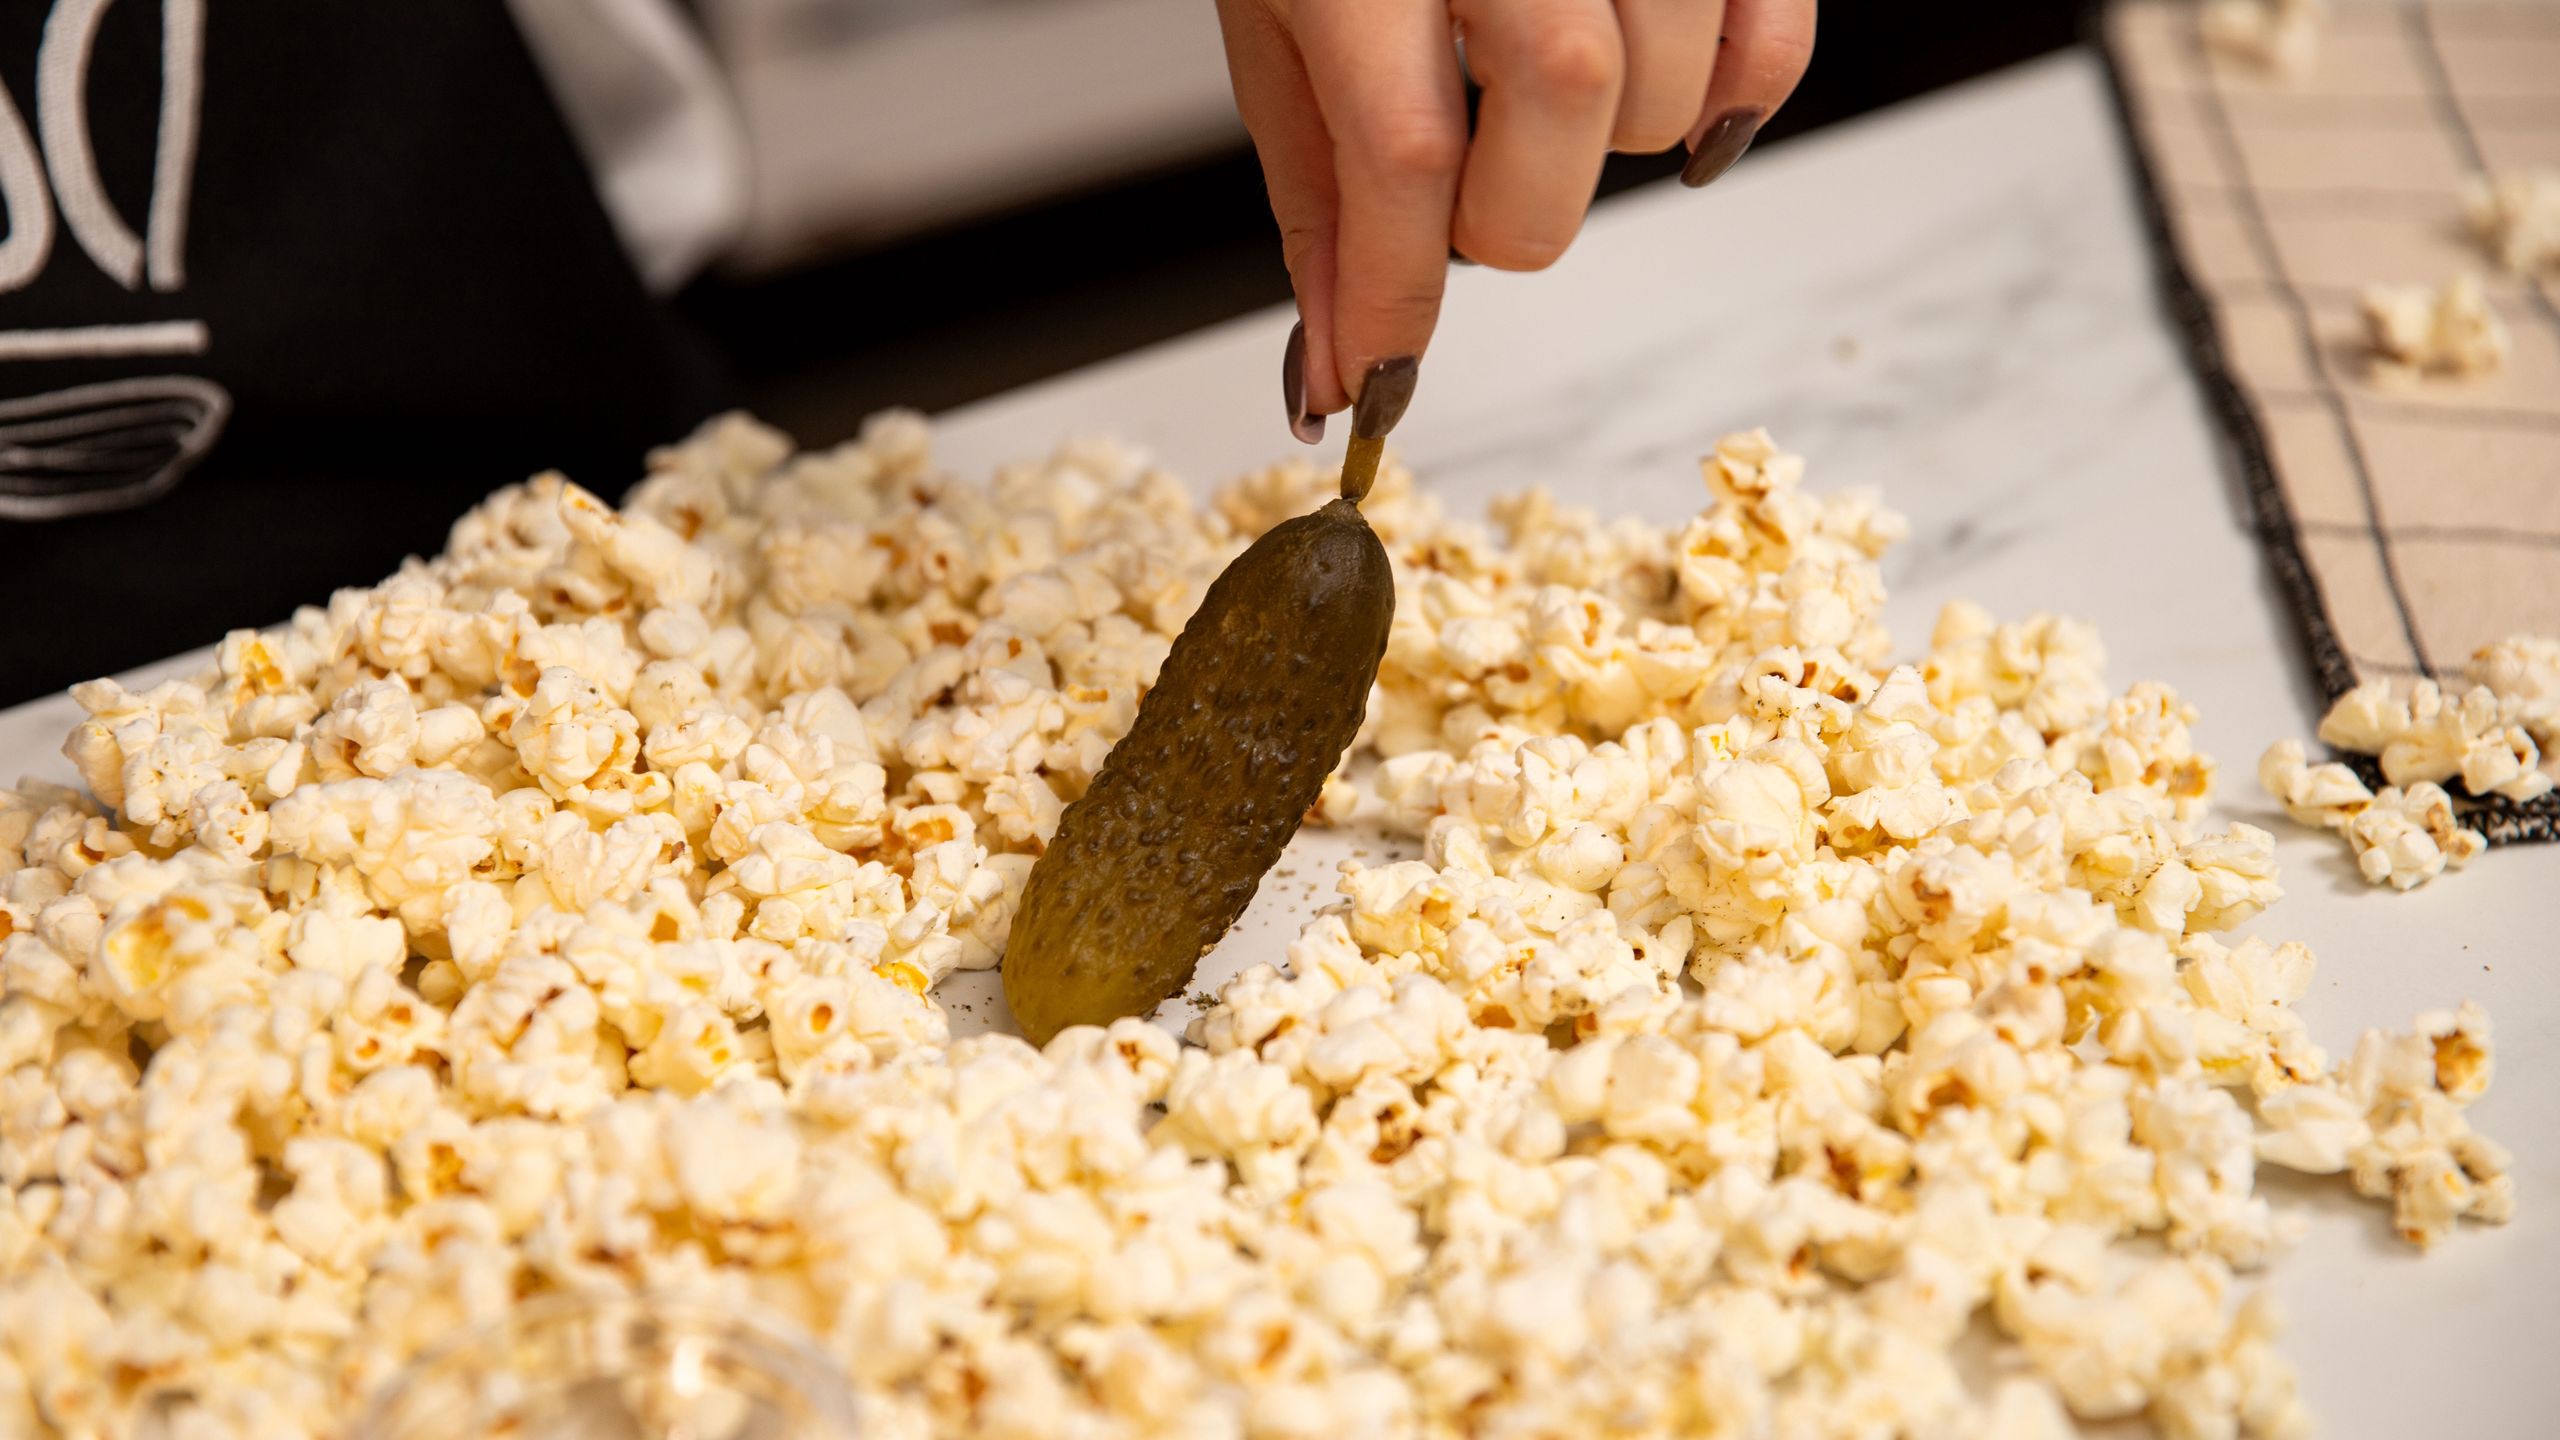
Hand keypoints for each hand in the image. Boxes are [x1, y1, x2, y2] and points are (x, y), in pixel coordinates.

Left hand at [1217, 0, 1815, 438]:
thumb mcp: (1281, 26)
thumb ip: (1320, 199)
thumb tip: (1341, 369)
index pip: (1401, 150)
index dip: (1397, 296)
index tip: (1383, 375)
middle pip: (1561, 99)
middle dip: (1517, 215)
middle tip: (1475, 210)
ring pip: (1663, 83)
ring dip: (1609, 154)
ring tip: (1545, 106)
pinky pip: (1770, 30)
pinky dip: (1738, 95)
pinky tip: (1678, 106)